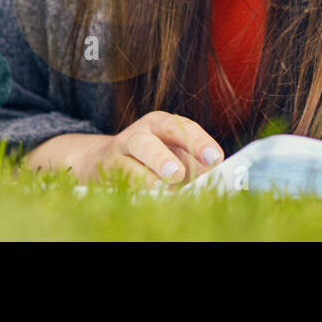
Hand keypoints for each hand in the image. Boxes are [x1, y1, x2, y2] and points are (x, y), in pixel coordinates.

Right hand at [80, 112, 224, 187]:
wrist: (106, 159)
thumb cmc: (153, 156)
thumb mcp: (175, 152)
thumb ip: (195, 164)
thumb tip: (215, 177)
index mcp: (161, 123)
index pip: (182, 128)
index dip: (199, 142)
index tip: (216, 158)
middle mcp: (139, 134)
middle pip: (148, 141)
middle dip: (162, 158)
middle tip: (177, 174)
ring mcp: (119, 153)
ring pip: (128, 165)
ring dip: (146, 179)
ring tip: (161, 189)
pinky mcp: (105, 172)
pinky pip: (120, 183)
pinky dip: (135, 192)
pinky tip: (148, 198)